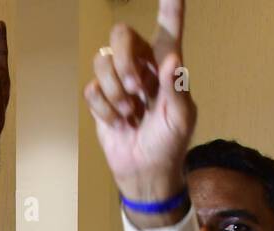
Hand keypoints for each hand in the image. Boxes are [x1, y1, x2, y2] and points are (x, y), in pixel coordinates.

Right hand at [84, 0, 194, 206]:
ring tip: (130, 113)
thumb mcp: (181, 119)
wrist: (145, 171)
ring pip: (102, 63)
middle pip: (120, 35)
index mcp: (166, 63)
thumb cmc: (170, 143)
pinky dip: (105, 111)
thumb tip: (171, 60)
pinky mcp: (101, 99)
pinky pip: (92, 90)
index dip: (169, 5)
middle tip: (138, 90)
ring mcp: (118, 81)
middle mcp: (140, 65)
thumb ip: (176, 88)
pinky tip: (119, 123)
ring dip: (116, 93)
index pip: (169, 26)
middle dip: (125, 63)